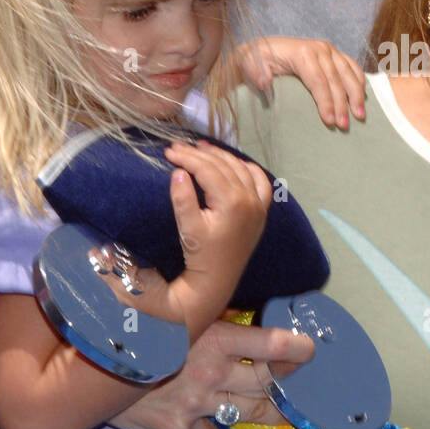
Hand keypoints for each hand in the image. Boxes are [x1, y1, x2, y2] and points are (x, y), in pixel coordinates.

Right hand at [111, 318, 316, 428]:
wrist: (89, 371)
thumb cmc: (136, 333)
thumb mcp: (174, 313)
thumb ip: (208, 313)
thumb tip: (238, 305)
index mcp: (213, 337)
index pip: (270, 345)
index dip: (296, 349)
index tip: (310, 350)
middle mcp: (211, 373)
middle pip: (268, 384)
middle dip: (288, 385)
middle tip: (299, 383)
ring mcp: (197, 405)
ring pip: (250, 412)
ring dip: (266, 410)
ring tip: (280, 407)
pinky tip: (221, 419)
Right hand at [164, 139, 272, 327]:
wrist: (217, 280)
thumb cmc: (200, 255)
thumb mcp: (188, 229)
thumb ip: (183, 200)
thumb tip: (179, 172)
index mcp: (232, 202)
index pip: (208, 169)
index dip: (187, 157)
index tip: (168, 152)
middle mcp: (250, 199)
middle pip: (223, 166)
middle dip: (199, 154)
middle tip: (178, 148)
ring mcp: (258, 205)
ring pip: (241, 169)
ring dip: (222, 157)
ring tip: (201, 148)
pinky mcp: (261, 212)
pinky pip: (261, 183)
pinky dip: (248, 169)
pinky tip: (237, 163)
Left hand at [235, 37, 365, 127]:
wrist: (262, 49)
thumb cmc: (257, 61)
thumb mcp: (249, 65)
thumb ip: (256, 73)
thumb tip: (266, 83)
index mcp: (302, 53)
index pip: (319, 81)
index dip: (326, 102)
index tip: (330, 121)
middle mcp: (320, 49)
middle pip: (336, 80)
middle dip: (342, 104)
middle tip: (344, 125)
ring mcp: (329, 50)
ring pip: (349, 73)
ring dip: (356, 95)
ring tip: (360, 116)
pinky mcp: (335, 54)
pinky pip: (352, 67)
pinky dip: (359, 82)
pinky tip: (362, 99)